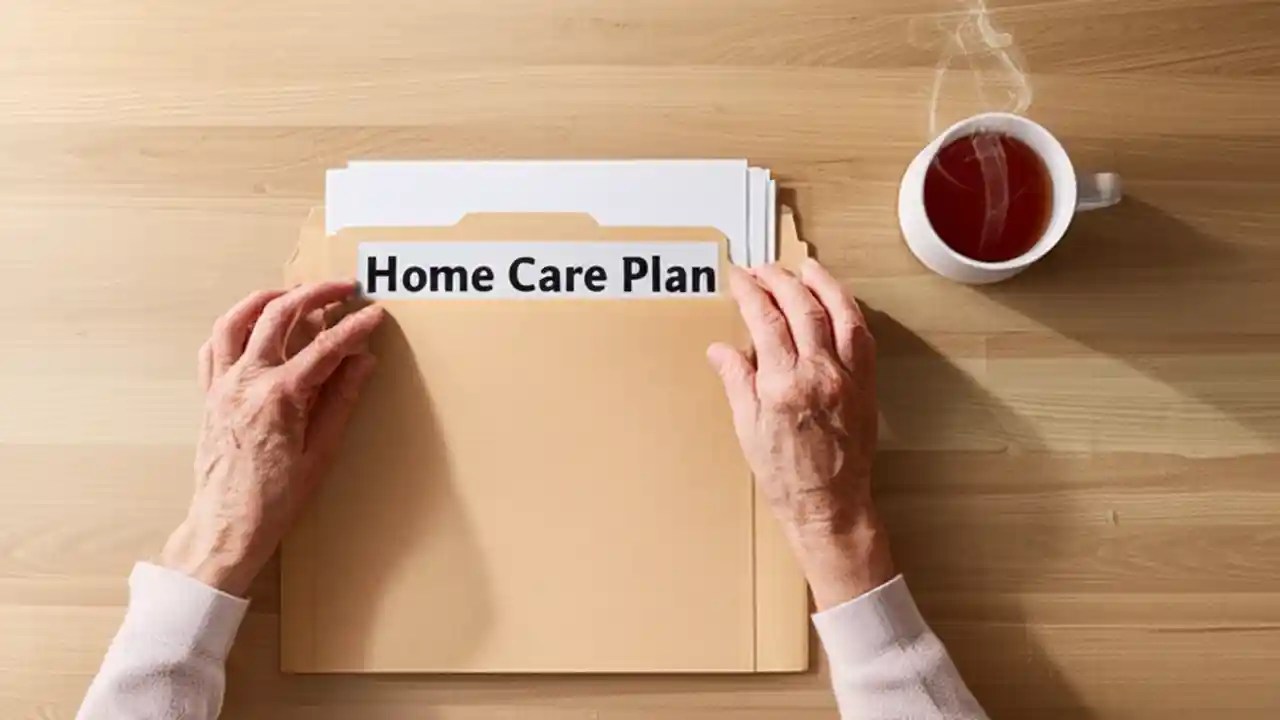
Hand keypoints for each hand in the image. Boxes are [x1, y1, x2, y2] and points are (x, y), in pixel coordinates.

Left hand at [160, 281, 385, 595]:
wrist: (227, 526)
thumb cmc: (275, 499)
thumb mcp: (321, 451)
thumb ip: (341, 399)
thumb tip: (362, 361)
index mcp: (279, 397)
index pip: (325, 348)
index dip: (355, 328)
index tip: (375, 314)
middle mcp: (246, 382)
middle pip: (279, 315)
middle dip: (314, 294)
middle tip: (342, 288)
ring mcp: (222, 385)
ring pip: (237, 319)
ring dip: (267, 298)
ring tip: (294, 292)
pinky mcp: (209, 394)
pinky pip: (214, 345)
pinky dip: (234, 326)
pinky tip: (252, 324)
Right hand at [708, 260, 894, 609]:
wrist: (829, 506)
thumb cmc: (785, 476)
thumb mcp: (747, 429)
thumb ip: (737, 382)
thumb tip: (721, 349)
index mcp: (783, 385)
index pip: (765, 321)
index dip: (750, 292)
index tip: (739, 278)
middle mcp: (819, 374)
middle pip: (801, 308)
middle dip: (780, 280)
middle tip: (763, 269)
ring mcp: (847, 377)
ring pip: (839, 313)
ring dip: (821, 284)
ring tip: (805, 268)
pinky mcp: (866, 386)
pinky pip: (862, 336)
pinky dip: (849, 311)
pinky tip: (838, 301)